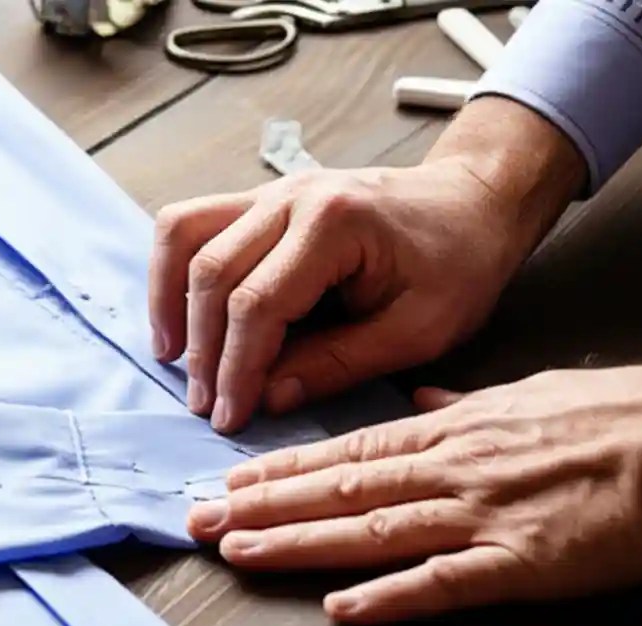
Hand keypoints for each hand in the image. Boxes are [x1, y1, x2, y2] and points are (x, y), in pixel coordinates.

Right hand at [147, 97, 584, 433]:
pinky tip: (180, 316)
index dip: (237, 368)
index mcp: (334, 224)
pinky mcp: (263, 199)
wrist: (474, 203)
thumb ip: (339, 363)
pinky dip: (175, 269)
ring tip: (172, 358)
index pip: (257, 303)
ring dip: (168, 299)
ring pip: (184, 234)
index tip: (229, 418)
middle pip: (211, 271)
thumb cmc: (459, 264)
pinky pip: (194, 223)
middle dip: (202, 348)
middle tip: (206, 405)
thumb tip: (268, 397)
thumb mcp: (419, 329)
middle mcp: (291, 196)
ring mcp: (272, 191)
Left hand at [186, 361, 641, 623]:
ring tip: (238, 550)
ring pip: (371, 528)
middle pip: (339, 487)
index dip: (282, 467)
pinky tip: (343, 608)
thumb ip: (460, 403)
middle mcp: (452, 466)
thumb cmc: (614, 413)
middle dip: (263, 505)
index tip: (231, 478)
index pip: (347, 448)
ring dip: (298, 542)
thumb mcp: (524, 393)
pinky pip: (445, 582)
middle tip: (201, 517)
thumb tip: (414, 400)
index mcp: (453, 428)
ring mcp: (483, 513)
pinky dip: (392, 596)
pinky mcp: (524, 560)